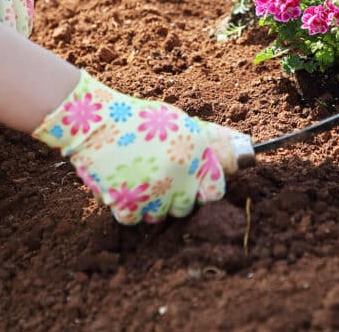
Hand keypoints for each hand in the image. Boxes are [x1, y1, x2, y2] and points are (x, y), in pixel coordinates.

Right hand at [33, 71, 231, 224]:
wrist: (96, 122)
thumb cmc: (140, 119)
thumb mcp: (182, 123)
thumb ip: (210, 141)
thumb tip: (241, 151)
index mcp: (195, 156)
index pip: (215, 191)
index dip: (205, 187)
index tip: (194, 181)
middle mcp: (177, 178)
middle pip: (186, 207)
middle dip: (177, 196)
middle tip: (162, 177)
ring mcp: (152, 193)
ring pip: (159, 216)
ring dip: (152, 203)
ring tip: (140, 178)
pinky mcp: (126, 203)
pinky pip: (133, 218)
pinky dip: (128, 207)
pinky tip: (124, 185)